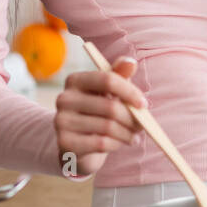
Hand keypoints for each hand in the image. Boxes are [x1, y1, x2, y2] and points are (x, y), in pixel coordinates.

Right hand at [53, 57, 145, 177]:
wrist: (78, 144)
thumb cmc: (98, 112)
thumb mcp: (109, 92)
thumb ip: (119, 74)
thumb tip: (131, 62)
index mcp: (75, 80)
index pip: (108, 80)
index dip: (130, 92)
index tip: (144, 104)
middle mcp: (64, 98)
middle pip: (111, 107)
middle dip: (132, 118)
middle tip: (142, 125)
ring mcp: (61, 121)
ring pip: (108, 127)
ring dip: (127, 134)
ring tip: (132, 136)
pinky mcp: (65, 142)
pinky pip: (101, 143)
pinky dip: (116, 144)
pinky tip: (118, 143)